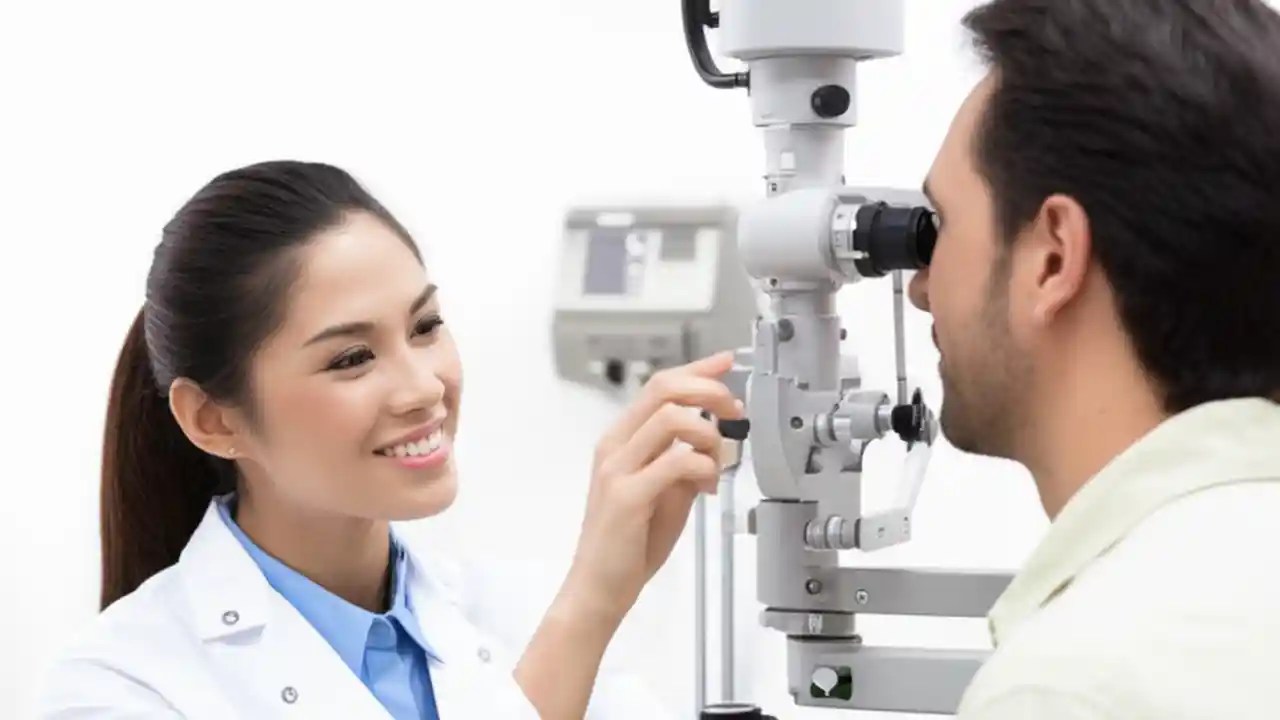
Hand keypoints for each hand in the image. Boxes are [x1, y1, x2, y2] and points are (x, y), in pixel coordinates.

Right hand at [561, 351, 743, 623]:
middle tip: (734, 409)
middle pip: (664, 389)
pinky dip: (703, 467)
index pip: (660, 387)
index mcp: (621, 441)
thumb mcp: (664, 494)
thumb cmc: (627, 545)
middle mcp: (615, 448)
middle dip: (709, 390)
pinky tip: (707, 486)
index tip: (724, 361)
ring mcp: (618, 469)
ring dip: (709, 434)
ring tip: (716, 463)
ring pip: (672, 418)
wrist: (598, 587)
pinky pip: (676, 461)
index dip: (696, 369)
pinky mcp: (627, 496)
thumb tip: (714, 441)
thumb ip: (683, 463)